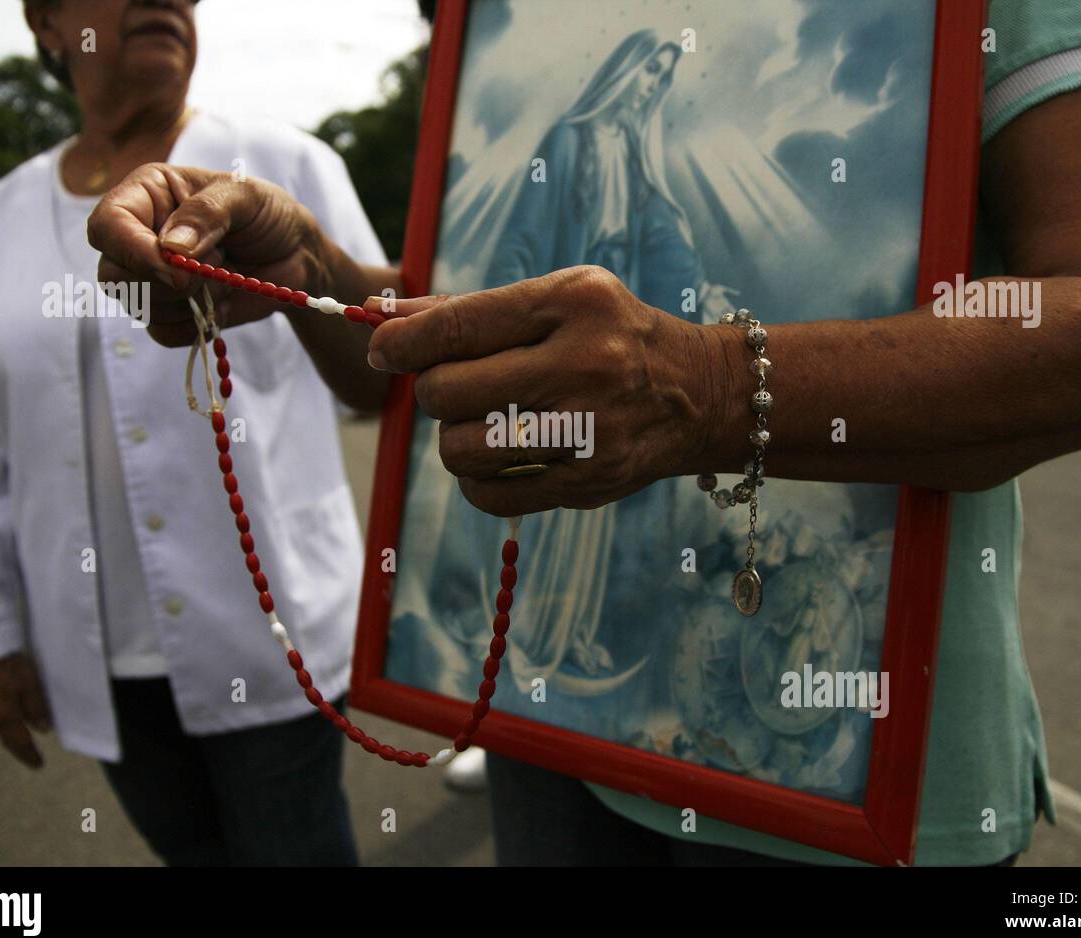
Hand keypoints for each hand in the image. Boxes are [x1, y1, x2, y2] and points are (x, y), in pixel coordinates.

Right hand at [0, 653, 51, 768]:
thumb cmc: (8, 666)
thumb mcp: (28, 683)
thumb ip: (36, 706)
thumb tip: (44, 730)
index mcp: (4, 716)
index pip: (19, 741)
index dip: (29, 754)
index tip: (39, 766)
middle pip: (9, 739)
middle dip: (21, 750)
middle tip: (33, 759)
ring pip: (4, 730)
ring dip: (15, 739)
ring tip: (27, 744)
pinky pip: (0, 720)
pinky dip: (10, 727)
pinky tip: (17, 724)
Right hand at [87, 163, 330, 346]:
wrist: (295, 255)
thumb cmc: (268, 213)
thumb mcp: (246, 196)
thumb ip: (207, 212)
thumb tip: (170, 247)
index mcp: (147, 194)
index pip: (108, 226)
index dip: (132, 252)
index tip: (175, 268)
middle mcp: (139, 236)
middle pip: (114, 275)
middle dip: (170, 283)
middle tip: (217, 267)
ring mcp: (151, 276)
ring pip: (140, 307)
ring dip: (192, 301)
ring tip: (226, 277)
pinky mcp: (170, 311)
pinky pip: (163, 332)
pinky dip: (196, 326)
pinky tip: (221, 304)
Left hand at [365, 265, 712, 515]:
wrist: (698, 394)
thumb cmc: (611, 336)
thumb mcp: (559, 298)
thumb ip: (474, 309)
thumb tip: (384, 318)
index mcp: (574, 304)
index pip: (460, 325)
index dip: (402, 342)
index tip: (383, 349)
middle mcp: (584, 366)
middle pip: (448, 392)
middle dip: (433, 390)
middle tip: (451, 386)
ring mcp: (588, 431)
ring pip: (461, 449)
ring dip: (455, 437)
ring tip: (484, 420)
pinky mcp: (586, 484)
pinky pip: (489, 495)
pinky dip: (477, 479)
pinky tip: (498, 457)